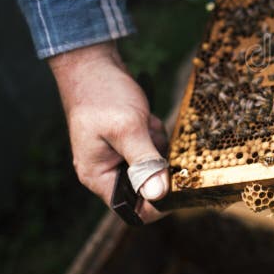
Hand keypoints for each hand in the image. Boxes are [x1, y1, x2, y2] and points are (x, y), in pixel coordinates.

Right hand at [49, 42, 168, 221]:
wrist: (94, 64)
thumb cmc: (103, 95)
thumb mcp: (128, 128)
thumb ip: (144, 162)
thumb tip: (158, 194)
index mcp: (97, 176)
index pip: (130, 208)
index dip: (156, 204)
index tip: (180, 187)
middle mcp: (106, 171)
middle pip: (146, 185)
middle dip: (157, 162)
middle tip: (151, 137)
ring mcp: (118, 155)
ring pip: (153, 164)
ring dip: (157, 144)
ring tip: (145, 122)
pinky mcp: (128, 141)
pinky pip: (152, 147)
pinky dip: (154, 133)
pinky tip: (146, 117)